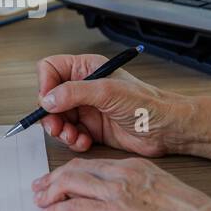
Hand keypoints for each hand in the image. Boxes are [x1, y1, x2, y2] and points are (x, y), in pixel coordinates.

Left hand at [32, 157, 210, 210]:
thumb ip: (138, 189)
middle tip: (40, 187)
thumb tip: (123, 200)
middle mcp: (121, 175)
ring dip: (50, 193)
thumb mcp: (160, 190)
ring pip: (70, 184)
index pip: (92, 164)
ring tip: (40, 201)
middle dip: (53, 178)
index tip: (58, 178)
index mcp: (133, 167)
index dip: (70, 171)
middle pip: (76, 170)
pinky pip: (75, 208)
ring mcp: (116, 193)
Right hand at [35, 53, 192, 156]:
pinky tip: (85, 142)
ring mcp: (86, 109)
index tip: (48, 101)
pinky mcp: (91, 128)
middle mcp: (84, 87)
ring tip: (73, 136)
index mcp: (87, 69)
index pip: (51, 69)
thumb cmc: (146, 104)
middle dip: (50, 114)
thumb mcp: (107, 92)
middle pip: (50, 98)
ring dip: (61, 130)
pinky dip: (73, 141)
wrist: (165, 129)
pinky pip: (69, 135)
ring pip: (57, 119)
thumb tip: (48, 98)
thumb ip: (74, 93)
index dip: (45, 85)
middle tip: (57, 126)